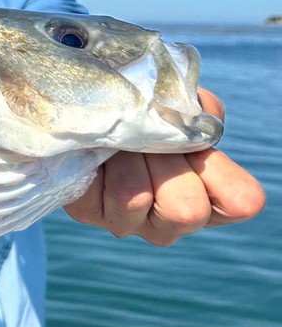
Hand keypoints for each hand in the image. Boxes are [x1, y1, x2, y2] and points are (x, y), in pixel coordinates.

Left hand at [63, 89, 264, 245]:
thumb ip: (197, 110)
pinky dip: (101, 160)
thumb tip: (188, 120)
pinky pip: (104, 192)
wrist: (85, 105)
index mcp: (207, 196)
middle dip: (165, 159)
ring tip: (117, 142)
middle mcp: (172, 220)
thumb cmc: (143, 109)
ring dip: (127, 156)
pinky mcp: (88, 212)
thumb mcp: (179, 104)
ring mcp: (129, 223)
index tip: (194, 146)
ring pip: (137, 196)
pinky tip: (97, 152)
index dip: (219, 171)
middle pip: (188, 208)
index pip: (241, 202)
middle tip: (147, 140)